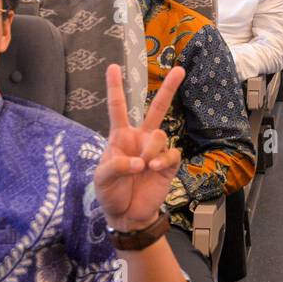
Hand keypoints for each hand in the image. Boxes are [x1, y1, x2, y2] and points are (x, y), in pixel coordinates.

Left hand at [95, 64, 183, 232]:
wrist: (127, 215)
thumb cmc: (111, 193)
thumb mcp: (102, 178)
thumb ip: (117, 165)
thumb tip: (141, 161)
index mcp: (120, 137)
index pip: (118, 107)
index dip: (115, 87)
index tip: (113, 66)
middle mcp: (140, 138)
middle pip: (157, 108)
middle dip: (169, 88)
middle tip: (180, 69)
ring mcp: (156, 150)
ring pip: (160, 134)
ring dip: (149, 150)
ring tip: (142, 168)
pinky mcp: (168, 164)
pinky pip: (171, 153)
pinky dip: (161, 160)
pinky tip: (154, 169)